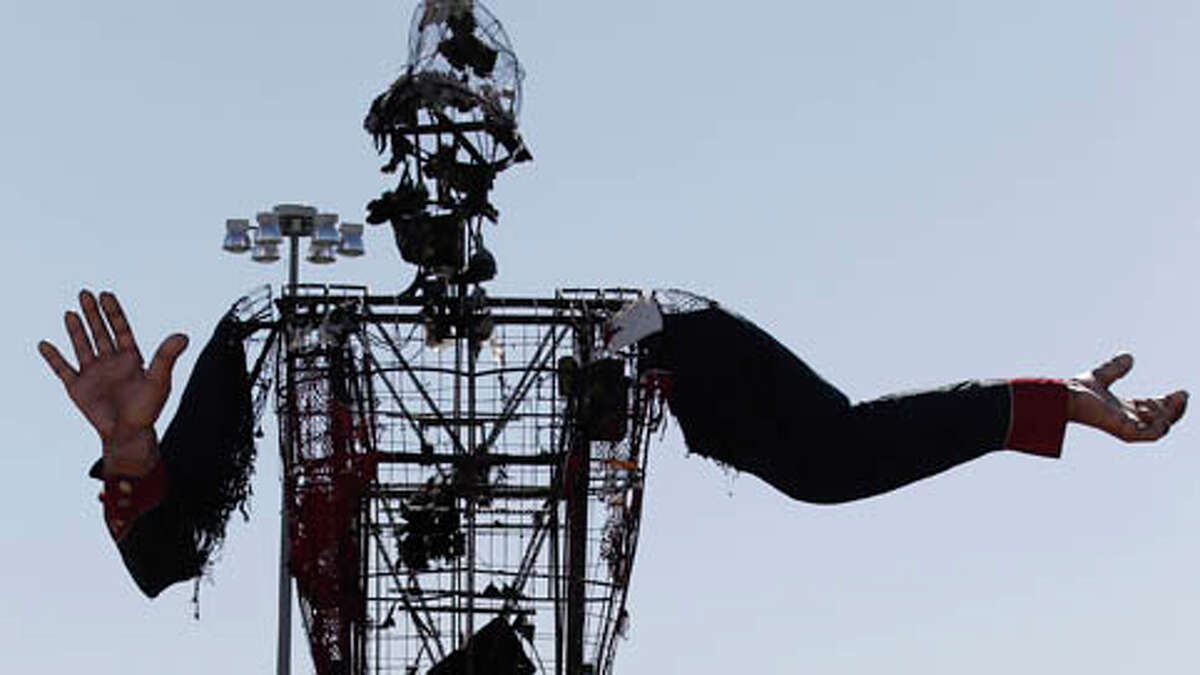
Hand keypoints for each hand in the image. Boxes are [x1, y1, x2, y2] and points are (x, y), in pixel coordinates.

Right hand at [38, 290, 187, 475]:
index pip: (121, 329)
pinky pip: (62, 369)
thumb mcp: (158, 380)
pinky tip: (45, 344)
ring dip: (76, 330)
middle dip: (93, 314)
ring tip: (70, 312)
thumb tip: (183, 336)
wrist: (128, 434)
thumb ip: (166, 357)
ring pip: (82, 346)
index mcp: (131, 358)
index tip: (106, 294)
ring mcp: (94, 373)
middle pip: (101, 333)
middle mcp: (111, 362)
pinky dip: (53, 357)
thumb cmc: (147, 409)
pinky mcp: (78, 387)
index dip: (114, 312)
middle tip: (85, 293)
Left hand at [1066, 353, 1187, 442]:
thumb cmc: (1076, 391)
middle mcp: (1128, 421)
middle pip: (1162, 420)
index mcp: (1124, 411)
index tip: (1182, 392)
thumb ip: (1115, 369)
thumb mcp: (1101, 377)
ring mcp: (1127, 428)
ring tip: (1166, 401)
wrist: (1065, 397)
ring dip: (1169, 415)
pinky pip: (1152, 434)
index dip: (1170, 402)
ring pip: (1162, 429)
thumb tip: (1129, 357)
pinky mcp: (1125, 431)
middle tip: (1182, 395)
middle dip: (1175, 409)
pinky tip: (1152, 408)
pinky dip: (1159, 423)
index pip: (1154, 410)